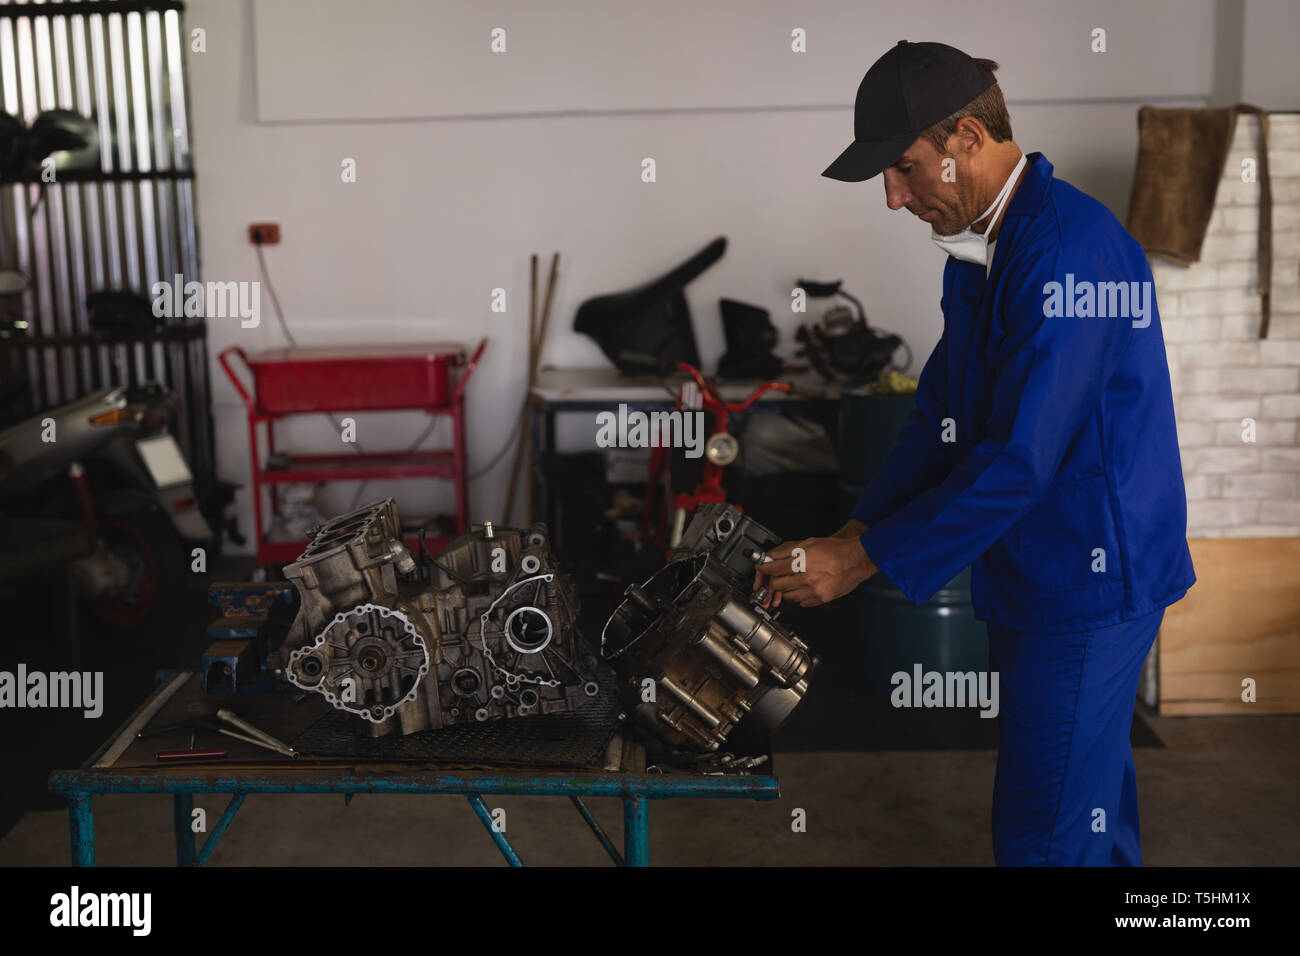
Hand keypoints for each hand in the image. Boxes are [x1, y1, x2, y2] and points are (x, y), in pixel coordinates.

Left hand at [753, 534, 877, 607]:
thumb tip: (773, 555)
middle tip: (777, 575)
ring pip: (788, 596)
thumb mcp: (809, 543)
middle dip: (774, 579)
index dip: (764, 568)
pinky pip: (801, 603)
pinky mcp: (821, 599)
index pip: (774, 569)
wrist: (857, 560)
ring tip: (792, 581)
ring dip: (786, 590)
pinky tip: (803, 588)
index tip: (762, 567)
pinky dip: (799, 597)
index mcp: (803, 562)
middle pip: (778, 585)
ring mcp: (814, 591)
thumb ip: (788, 550)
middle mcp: (807, 578)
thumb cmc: (836, 550)